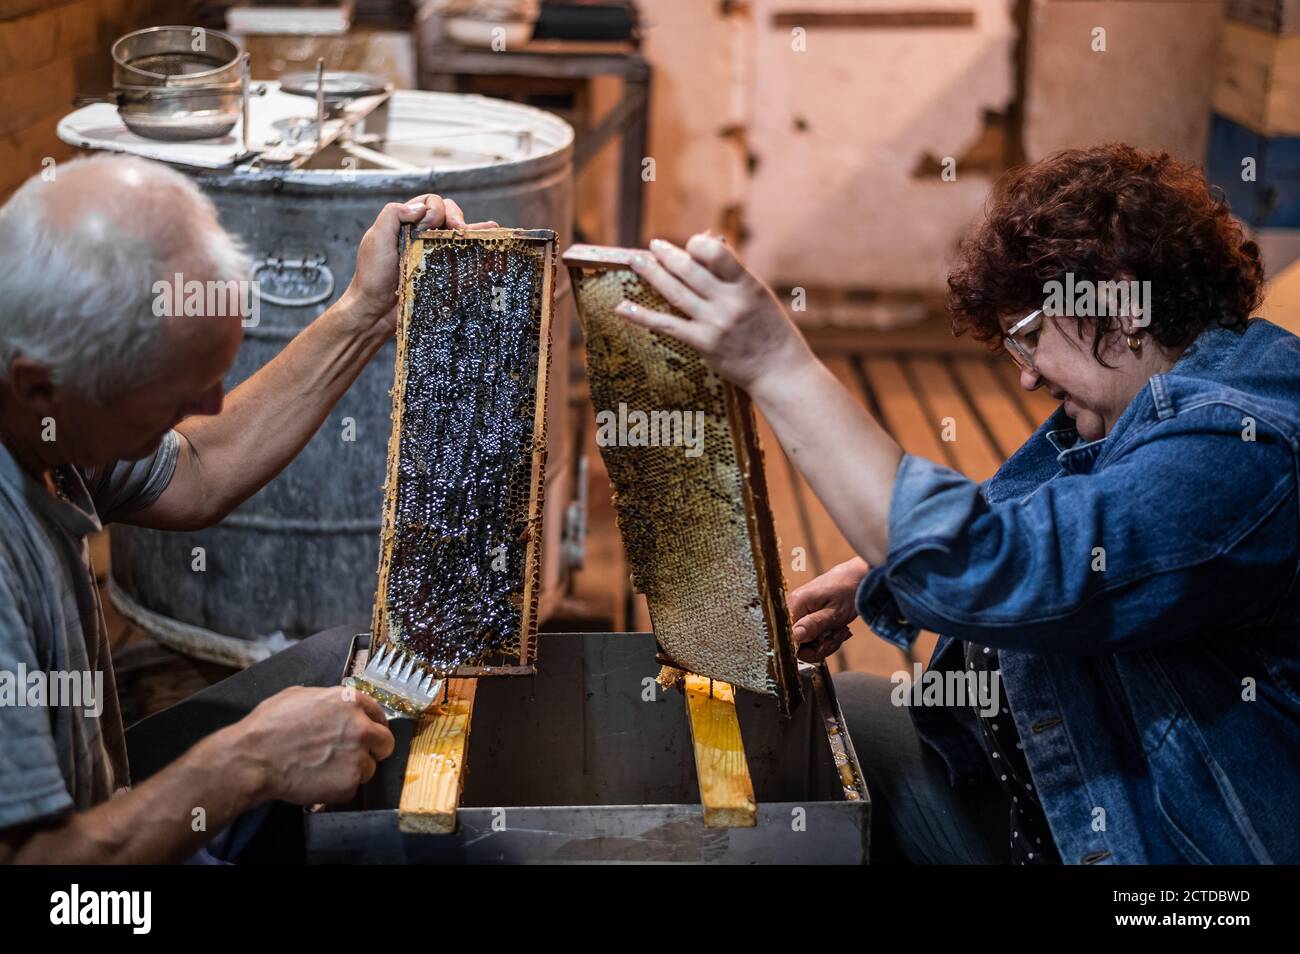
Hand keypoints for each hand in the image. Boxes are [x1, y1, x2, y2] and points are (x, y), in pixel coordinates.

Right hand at [236, 685, 394, 805]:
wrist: (254, 758)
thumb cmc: (269, 726)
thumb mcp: (300, 695)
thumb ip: (328, 700)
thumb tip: (335, 706)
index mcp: (351, 702)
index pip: (379, 714)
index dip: (373, 725)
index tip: (369, 733)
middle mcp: (361, 728)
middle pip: (385, 743)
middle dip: (373, 749)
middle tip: (353, 755)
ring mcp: (357, 757)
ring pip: (369, 768)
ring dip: (353, 770)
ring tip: (325, 768)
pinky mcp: (349, 784)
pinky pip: (352, 787)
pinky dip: (338, 787)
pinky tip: (318, 779)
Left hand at [340, 194, 498, 334]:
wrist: (375, 311)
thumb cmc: (372, 277)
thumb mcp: (376, 238)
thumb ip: (393, 214)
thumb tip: (422, 207)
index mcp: (405, 224)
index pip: (429, 202)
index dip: (435, 208)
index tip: (431, 224)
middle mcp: (421, 236)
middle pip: (447, 214)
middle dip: (456, 216)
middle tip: (459, 229)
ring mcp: (433, 254)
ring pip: (457, 232)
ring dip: (472, 227)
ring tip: (489, 229)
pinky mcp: (442, 272)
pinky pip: (462, 255)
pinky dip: (478, 244)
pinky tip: (492, 235)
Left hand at [614, 232, 817, 392]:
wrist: (779, 369)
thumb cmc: (769, 329)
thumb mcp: (758, 295)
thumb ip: (732, 273)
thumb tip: (706, 243)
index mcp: (747, 284)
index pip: (716, 252)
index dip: (697, 244)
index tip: (689, 245)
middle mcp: (730, 302)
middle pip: (689, 270)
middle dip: (666, 255)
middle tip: (652, 246)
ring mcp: (715, 324)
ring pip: (675, 293)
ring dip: (651, 274)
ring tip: (635, 261)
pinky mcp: (703, 344)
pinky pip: (667, 326)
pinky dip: (642, 316)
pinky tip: (623, 307)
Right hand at [788, 557, 869, 662]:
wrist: (858, 576)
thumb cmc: (848, 590)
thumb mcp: (834, 612)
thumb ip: (814, 624)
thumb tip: (795, 636)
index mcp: (795, 605)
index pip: (791, 640)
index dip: (809, 648)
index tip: (828, 642)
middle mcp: (791, 608)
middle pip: (798, 643)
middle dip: (821, 646)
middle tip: (838, 635)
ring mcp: (798, 611)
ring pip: (806, 641)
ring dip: (826, 641)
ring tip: (840, 629)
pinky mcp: (805, 613)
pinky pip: (811, 634)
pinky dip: (826, 636)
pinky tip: (837, 628)